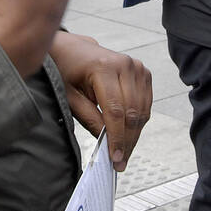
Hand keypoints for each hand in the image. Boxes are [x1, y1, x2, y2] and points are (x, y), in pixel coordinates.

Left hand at [49, 31, 151, 171]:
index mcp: (103, 67)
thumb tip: (106, 140)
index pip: (115, 110)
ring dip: (134, 134)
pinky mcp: (142, 71)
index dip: (116, 137)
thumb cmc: (65, 69)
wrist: (71, 48)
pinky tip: (128, 134)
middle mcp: (124, 64)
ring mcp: (136, 67)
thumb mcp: (68, 95)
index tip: (115, 158)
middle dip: (127, 141)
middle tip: (120, 162)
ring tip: (124, 152)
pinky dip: (139, 121)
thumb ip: (88, 117)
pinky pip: (145, 103)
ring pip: (142, 110)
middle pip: (131, 112)